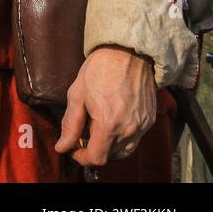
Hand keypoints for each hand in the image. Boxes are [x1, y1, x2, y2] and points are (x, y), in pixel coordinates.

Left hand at [53, 46, 156, 166]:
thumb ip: (70, 125)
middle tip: (83, 135)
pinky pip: (135, 139)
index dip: (82, 158)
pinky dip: (122, 137)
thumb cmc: (99, 70)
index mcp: (109, 124)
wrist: (127, 53)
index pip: (97, 158)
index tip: (74, 150)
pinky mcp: (150, 120)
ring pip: (125, 150)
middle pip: (111, 156)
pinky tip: (112, 120)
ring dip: (109, 146)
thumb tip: (62, 147)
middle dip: (95, 151)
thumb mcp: (77, 95)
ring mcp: (142, 126)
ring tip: (97, 127)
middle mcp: (129, 129)